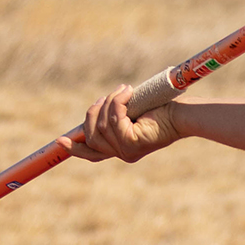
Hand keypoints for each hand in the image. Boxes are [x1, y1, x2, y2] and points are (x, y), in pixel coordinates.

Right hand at [58, 84, 182, 162]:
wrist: (183, 114)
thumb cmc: (161, 110)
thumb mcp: (131, 113)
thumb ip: (114, 117)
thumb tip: (94, 111)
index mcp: (121, 149)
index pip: (93, 154)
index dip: (75, 148)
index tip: (61, 140)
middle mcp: (123, 153)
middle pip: (91, 136)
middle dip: (94, 112)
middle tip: (107, 97)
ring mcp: (127, 151)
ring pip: (101, 124)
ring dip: (109, 102)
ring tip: (125, 91)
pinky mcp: (132, 143)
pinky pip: (114, 119)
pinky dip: (118, 102)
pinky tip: (129, 93)